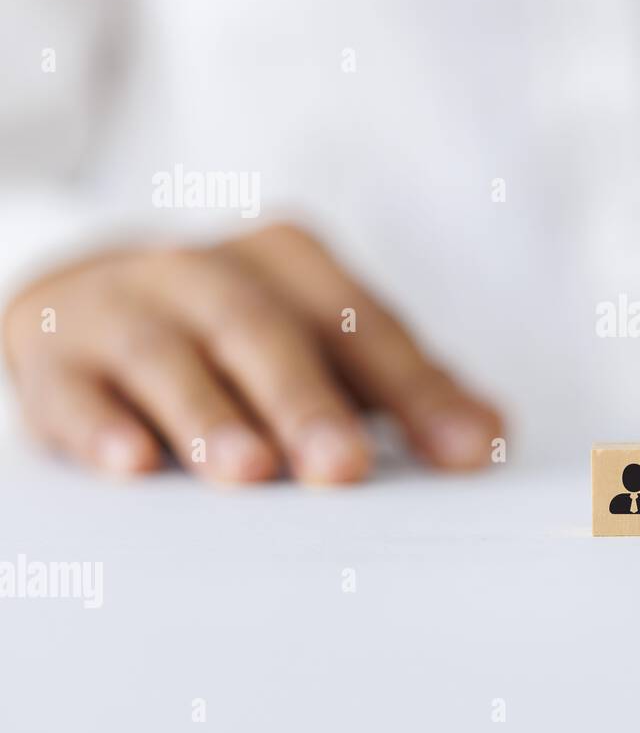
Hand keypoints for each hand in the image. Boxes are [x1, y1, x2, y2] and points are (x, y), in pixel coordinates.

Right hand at [2, 223, 502, 480]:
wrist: (96, 302)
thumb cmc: (239, 334)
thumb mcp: (325, 345)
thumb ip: (408, 389)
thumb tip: (489, 437)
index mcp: (291, 262)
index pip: (363, 325)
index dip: (417, 391)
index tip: (464, 453)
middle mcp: (209, 270)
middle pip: (263, 330)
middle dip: (305, 401)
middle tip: (340, 468)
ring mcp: (125, 306)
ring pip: (168, 355)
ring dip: (208, 414)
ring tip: (247, 471)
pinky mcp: (57, 353)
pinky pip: (71, 387)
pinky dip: (99, 424)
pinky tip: (130, 465)